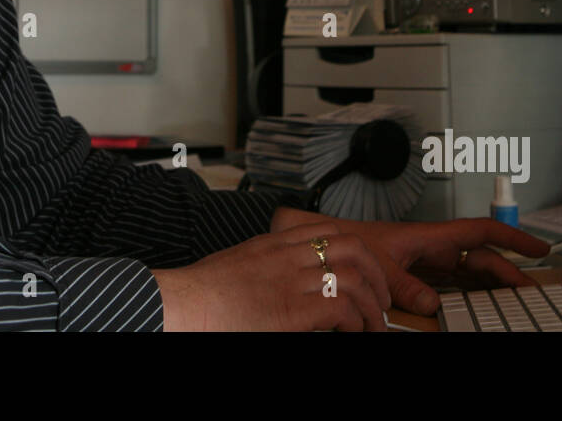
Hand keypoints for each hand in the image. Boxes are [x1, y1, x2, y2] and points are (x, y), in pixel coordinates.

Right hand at [151, 221, 393, 330]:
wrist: (181, 304)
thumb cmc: (200, 293)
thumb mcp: (237, 265)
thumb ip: (265, 267)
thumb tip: (282, 283)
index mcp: (272, 244)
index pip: (328, 230)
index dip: (357, 249)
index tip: (364, 270)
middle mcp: (286, 257)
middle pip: (351, 247)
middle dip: (376, 273)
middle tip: (380, 298)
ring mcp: (289, 282)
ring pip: (353, 278)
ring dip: (372, 304)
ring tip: (373, 324)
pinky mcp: (290, 312)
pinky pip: (340, 307)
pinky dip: (355, 320)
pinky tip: (352, 332)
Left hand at [270, 207, 550, 316]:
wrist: (326, 242)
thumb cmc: (349, 240)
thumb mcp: (378, 263)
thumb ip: (405, 284)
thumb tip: (431, 304)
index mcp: (428, 236)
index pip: (479, 232)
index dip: (511, 237)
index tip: (537, 246)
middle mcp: (432, 247)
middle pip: (480, 258)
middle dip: (506, 270)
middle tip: (529, 289)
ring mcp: (427, 262)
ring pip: (469, 272)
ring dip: (490, 283)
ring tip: (512, 298)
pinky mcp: (418, 275)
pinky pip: (452, 283)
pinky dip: (468, 292)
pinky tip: (479, 304)